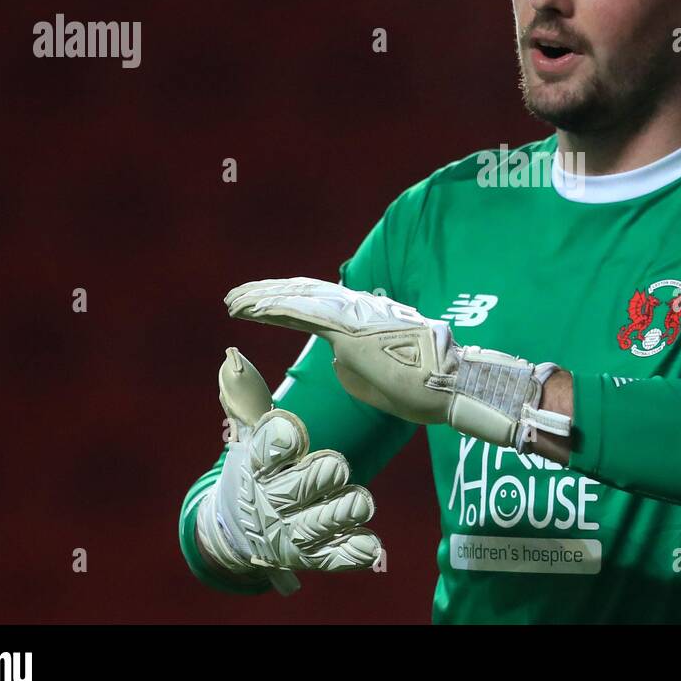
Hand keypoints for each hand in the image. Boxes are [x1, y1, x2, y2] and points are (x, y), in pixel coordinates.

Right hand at [195, 347, 381, 594]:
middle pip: (300, 487)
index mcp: (256, 465)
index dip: (280, 440)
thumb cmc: (257, 471)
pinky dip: (355, 551)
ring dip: (345, 510)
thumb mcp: (250, 436)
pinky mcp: (313, 557)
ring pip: (322, 523)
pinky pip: (337, 558)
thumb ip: (247, 397)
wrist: (240, 532)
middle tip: (334, 465)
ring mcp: (292, 533)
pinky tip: (369, 544)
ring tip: (357, 501)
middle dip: (322, 473)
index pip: (266, 450)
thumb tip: (234, 358)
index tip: (292, 432)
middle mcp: (272, 502)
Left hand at [224, 278, 571, 451]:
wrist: (447, 387)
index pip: (318, 303)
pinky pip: (303, 314)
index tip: (258, 304)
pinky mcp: (349, 328)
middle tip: (235, 297)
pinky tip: (250, 309)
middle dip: (267, 293)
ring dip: (262, 298)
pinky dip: (273, 309)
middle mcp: (358, 307)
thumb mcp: (376, 376)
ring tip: (233, 301)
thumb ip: (351, 363)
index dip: (286, 300)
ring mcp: (354, 314)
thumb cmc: (420, 387)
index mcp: (365, 317)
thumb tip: (333, 357)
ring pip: (298, 298)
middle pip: (304, 293)